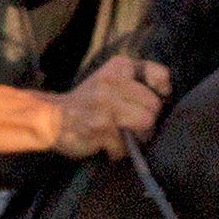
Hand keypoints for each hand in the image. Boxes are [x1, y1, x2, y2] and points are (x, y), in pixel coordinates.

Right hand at [51, 55, 171, 158]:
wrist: (51, 117)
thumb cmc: (86, 102)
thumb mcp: (109, 80)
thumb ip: (135, 82)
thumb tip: (167, 98)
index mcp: (119, 67)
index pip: (161, 75)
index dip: (163, 93)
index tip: (153, 103)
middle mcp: (114, 82)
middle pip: (155, 106)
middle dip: (148, 121)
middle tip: (133, 127)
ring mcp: (107, 105)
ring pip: (146, 124)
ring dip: (138, 138)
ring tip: (123, 138)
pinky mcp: (101, 128)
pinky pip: (126, 146)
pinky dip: (118, 152)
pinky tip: (107, 146)